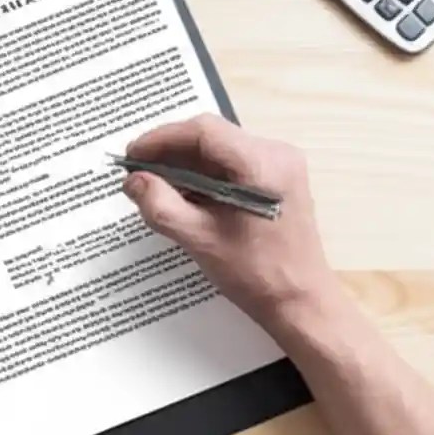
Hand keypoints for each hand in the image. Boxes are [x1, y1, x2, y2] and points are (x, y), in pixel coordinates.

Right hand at [122, 114, 337, 322]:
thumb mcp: (199, 239)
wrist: (301, 302)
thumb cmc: (255, 274)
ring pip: (221, 149)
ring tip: (155, 183)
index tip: (132, 156)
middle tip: (138, 170)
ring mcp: (281, 165)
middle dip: (171, 150)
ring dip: (186, 162)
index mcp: (262, 164)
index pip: (203, 131)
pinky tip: (183, 192)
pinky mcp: (279, 179)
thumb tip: (133, 181)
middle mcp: (276, 154)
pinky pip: (233, 163)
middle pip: (212, 136)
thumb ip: (160, 205)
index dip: (162, 138)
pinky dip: (205, 173)